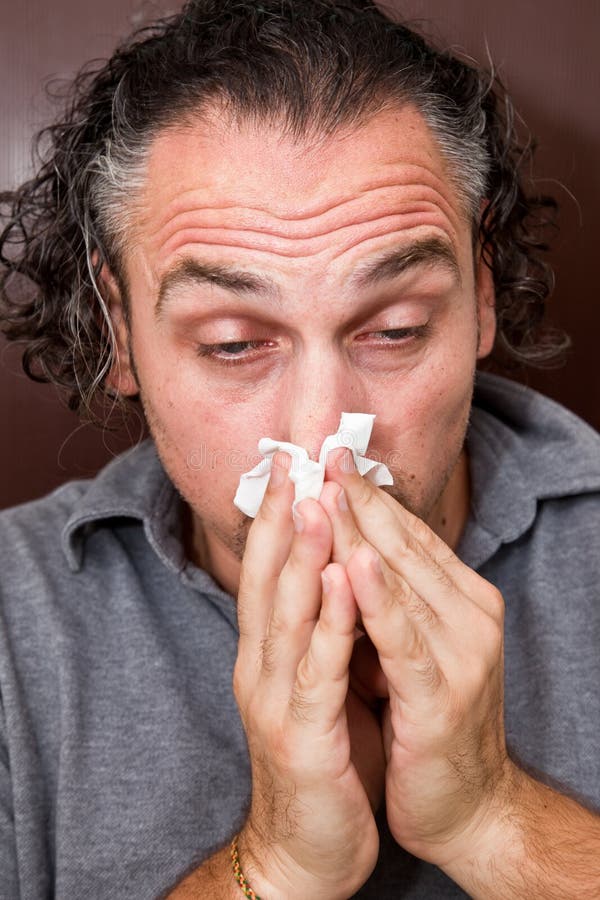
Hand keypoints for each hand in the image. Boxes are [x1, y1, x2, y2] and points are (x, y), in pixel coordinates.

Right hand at [233, 453, 381, 898]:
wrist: (303, 852)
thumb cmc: (321, 761)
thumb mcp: (314, 687)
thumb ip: (318, 635)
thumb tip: (338, 575)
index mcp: (267, 654)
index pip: (267, 573)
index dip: (279, 519)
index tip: (294, 468)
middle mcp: (261, 667)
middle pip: (266, 579)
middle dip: (284, 518)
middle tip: (296, 462)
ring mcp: (276, 699)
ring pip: (286, 613)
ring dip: (301, 554)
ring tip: (315, 500)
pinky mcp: (302, 734)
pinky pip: (318, 667)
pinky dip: (328, 619)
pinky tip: (339, 579)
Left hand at [321, 448, 515, 868]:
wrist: (466, 810)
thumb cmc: (428, 723)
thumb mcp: (412, 647)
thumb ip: (389, 598)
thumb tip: (346, 547)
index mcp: (463, 600)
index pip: (408, 535)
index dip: (368, 495)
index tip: (330, 456)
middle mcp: (470, 617)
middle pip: (404, 546)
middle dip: (360, 498)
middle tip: (325, 452)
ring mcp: (462, 654)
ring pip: (402, 580)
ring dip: (360, 533)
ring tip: (329, 489)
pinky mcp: (442, 695)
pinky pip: (403, 638)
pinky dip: (378, 600)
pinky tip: (353, 564)